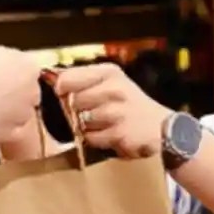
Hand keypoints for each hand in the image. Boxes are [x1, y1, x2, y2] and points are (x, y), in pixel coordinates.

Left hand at [55, 63, 171, 157]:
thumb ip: (81, 80)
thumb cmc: (130, 106)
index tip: (65, 94)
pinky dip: (97, 140)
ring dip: (88, 127)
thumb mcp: (110, 83)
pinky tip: (111, 134)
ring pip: (81, 121)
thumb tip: (49, 77)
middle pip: (72, 101)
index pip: (67, 78)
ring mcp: (117, 111)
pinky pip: (91, 138)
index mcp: (109, 73)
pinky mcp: (119, 132)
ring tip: (105, 124)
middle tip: (94, 112)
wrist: (163, 129)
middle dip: (77, 110)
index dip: (61, 89)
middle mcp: (113, 89)